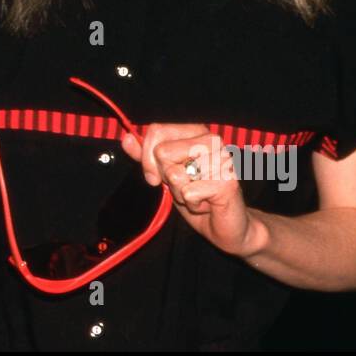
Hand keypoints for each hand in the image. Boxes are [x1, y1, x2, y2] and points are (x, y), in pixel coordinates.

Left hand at [121, 123, 261, 257]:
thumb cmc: (198, 196)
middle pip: (162, 152)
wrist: (228, 225)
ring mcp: (221, 159)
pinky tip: (207, 203)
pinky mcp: (226, 181)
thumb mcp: (166, 174)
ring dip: (180, 192)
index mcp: (196, 132)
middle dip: (167, 177)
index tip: (156, 175)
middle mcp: (211, 140)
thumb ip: (147, 157)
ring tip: (197, 194)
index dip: (148, 157)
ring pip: (174, 174)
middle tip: (186, 185)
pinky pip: (188, 192)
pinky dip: (193, 204)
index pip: (157, 131)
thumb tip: (127, 138)